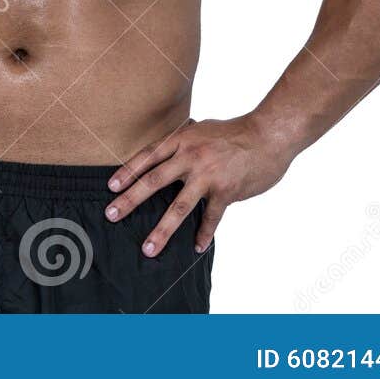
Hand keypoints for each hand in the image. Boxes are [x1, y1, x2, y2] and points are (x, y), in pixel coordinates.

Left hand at [104, 114, 294, 256]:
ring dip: (162, 230)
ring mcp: (208, 175)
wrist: (268, 136)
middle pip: (154, 181)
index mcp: (182, 140)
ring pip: (179, 207)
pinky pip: (211, 218)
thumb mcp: (202, 130)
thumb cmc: (235, 133)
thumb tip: (165, 156)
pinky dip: (204, 234)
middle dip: (130, 200)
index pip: (148, 156)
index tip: (111, 187)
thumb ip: (183, 144)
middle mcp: (191, 157)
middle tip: (112, 215)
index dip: (128, 171)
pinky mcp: (226, 191)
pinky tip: (196, 247)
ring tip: (148, 248)